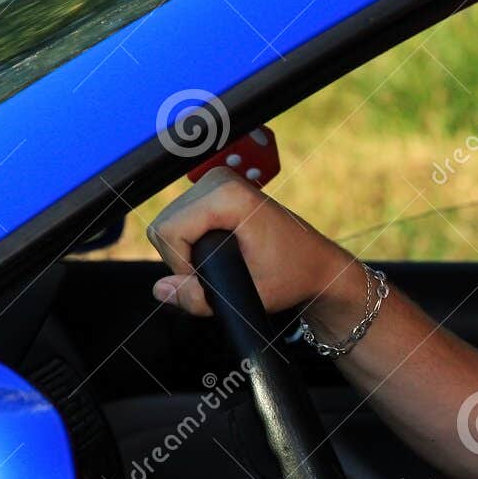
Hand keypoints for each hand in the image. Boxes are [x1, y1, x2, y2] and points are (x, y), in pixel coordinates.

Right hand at [146, 166, 358, 317]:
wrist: (318, 263)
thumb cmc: (292, 276)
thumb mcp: (249, 295)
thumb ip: (199, 298)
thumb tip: (159, 289)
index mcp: (228, 196)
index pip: (169, 231)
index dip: (181, 264)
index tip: (210, 279)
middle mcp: (219, 180)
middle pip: (165, 226)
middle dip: (182, 258)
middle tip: (218, 274)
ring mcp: (217, 180)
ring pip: (169, 222)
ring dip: (185, 250)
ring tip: (222, 262)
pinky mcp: (216, 187)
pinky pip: (181, 217)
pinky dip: (190, 240)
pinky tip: (217, 249)